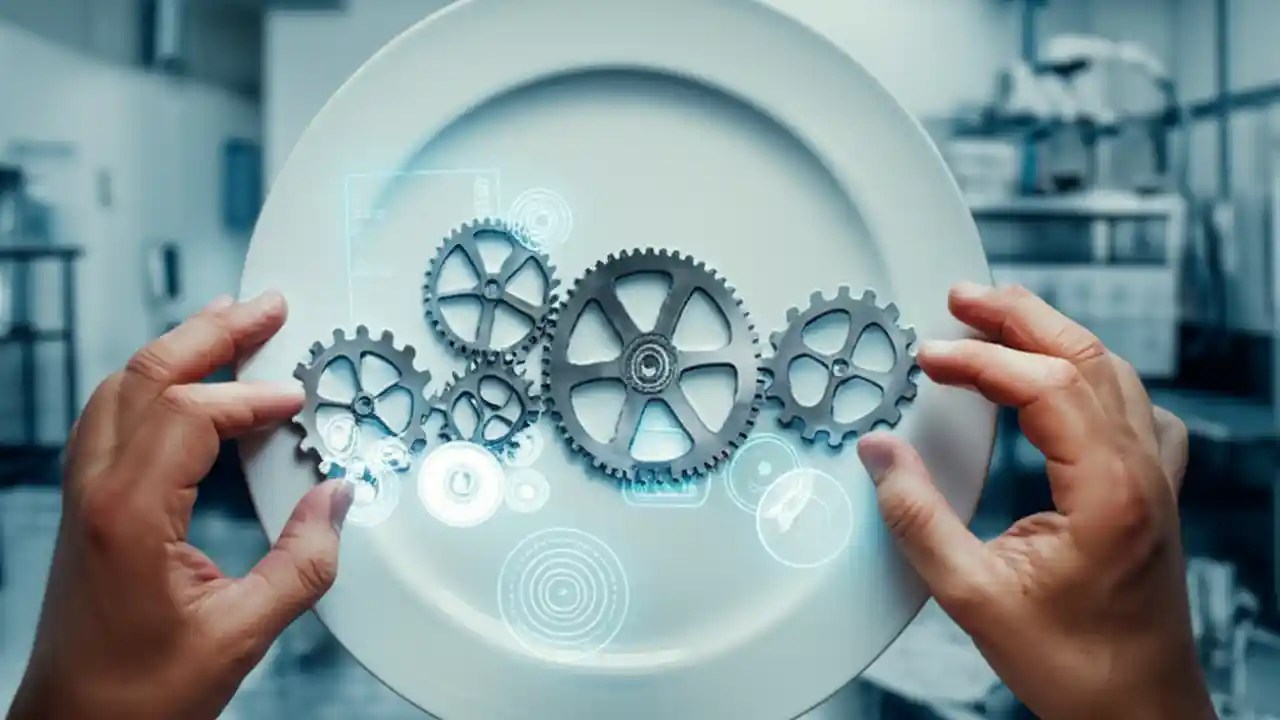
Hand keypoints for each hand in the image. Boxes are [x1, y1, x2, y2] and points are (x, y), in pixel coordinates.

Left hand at [8, 293, 353, 719]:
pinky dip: (156, 384)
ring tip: (228, 324)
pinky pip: (114, 417)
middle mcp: (95, 491)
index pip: (191, 415)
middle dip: (211, 332)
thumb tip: (337, 503)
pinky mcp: (86, 506)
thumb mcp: (241, 634)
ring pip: (121, 387)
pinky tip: (186, 385)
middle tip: (265, 308)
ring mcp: (83, 494)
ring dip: (179, 348)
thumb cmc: (136, 696)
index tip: (297, 399)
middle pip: (146, 376)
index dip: (251, 396)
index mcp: (128, 514)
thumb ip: (302, 564)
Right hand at [858, 283, 1211, 719]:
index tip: (930, 356)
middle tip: (964, 297)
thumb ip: (918, 519)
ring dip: (1053, 335)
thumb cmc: (1075, 665)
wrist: (1138, 708)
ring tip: (999, 317)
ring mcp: (1157, 478)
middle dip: (1020, 315)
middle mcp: (1142, 472)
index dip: (980, 358)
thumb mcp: (973, 596)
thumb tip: (881, 455)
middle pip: (1087, 357)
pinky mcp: (1155, 492)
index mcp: (1107, 490)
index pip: (1044, 384)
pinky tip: (1068, 382)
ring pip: (1114, 373)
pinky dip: (1094, 375)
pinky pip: (1135, 407)